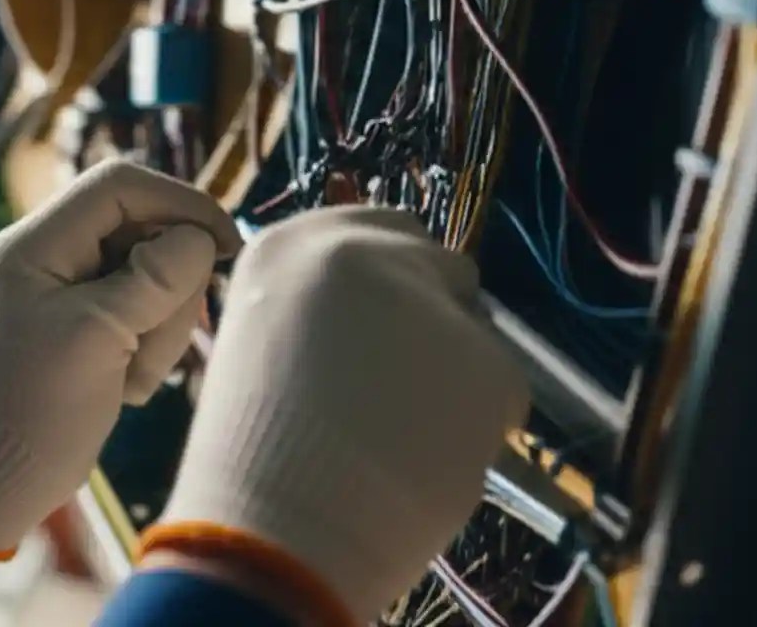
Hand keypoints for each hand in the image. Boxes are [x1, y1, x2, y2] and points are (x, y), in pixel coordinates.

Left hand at [0, 159, 241, 555]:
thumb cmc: (33, 411)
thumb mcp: (98, 337)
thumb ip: (154, 279)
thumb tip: (201, 239)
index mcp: (35, 245)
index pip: (121, 186)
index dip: (181, 203)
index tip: (225, 244)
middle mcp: (52, 256)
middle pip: (147, 232)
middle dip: (170, 289)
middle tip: (155, 345)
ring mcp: (74, 292)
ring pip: (157, 275)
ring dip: (161, 328)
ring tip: (130, 378)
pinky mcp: (93, 325)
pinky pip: (148, 312)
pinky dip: (152, 347)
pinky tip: (124, 386)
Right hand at [147, 206, 524, 623]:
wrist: (273, 528)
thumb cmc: (253, 456)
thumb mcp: (263, 344)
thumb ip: (321, 310)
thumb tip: (382, 317)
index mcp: (293, 246)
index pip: (375, 228)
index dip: (387, 280)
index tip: (381, 323)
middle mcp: (366, 252)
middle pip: (436, 259)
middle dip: (434, 308)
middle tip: (405, 380)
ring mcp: (432, 301)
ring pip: (475, 324)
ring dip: (457, 366)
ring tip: (401, 432)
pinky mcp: (488, 360)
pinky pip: (503, 388)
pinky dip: (480, 425)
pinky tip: (426, 458)